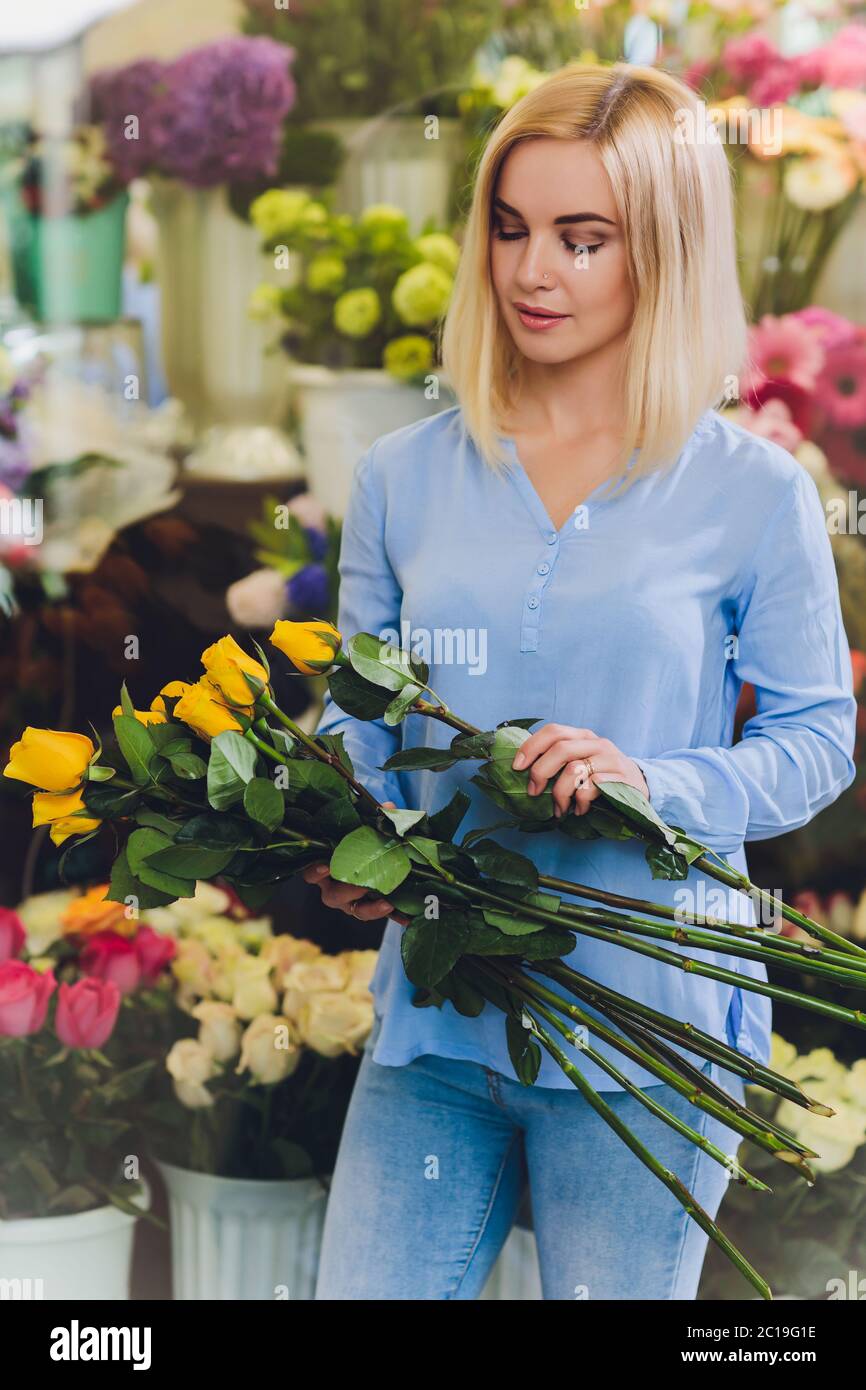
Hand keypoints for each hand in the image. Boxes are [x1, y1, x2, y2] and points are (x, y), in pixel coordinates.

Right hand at [301, 802, 410, 923]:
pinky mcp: (370, 907)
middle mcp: (334, 888)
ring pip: (355, 910)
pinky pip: (380, 913)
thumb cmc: (356, 840)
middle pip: (333, 897)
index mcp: (325, 868)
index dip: (315, 871)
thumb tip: (388, 806)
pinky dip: (394, 915)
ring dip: (371, 909)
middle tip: (364, 884)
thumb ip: (371, 818)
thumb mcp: (361, 828)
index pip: (311, 874)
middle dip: (348, 891)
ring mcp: (351, 901)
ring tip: (387, 903)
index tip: (326, 866)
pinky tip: (407, 917)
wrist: (372, 852)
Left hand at [511, 725, 648, 818]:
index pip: (553, 731)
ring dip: (560, 794)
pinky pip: (592, 787)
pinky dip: (581, 801)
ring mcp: (611, 760)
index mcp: (583, 736)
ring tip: (560, 809)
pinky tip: (580, 810)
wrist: (643, 786)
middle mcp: (597, 743)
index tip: (517, 766)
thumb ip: (560, 761)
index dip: (531, 746)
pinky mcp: (622, 778)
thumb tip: (523, 771)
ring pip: (574, 770)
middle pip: (561, 748)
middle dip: (541, 772)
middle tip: (534, 792)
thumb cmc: (603, 777)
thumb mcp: (583, 762)